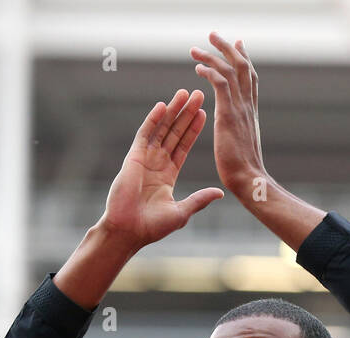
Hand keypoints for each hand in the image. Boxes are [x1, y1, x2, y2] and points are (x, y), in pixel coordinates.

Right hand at [98, 88, 223, 249]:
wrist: (129, 231)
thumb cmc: (152, 226)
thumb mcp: (182, 212)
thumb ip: (200, 199)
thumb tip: (220, 192)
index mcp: (168, 175)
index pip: (183, 146)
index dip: (193, 129)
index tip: (204, 113)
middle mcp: (157, 163)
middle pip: (174, 132)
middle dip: (186, 114)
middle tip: (198, 95)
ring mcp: (145, 158)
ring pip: (161, 129)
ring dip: (173, 111)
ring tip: (184, 94)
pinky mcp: (133, 157)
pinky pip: (144, 134)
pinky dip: (153, 119)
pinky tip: (162, 105)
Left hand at [191, 32, 265, 198]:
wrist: (250, 181)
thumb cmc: (246, 173)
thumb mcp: (245, 146)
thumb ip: (241, 133)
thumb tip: (238, 133)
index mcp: (251, 113)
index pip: (251, 78)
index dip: (244, 59)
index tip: (238, 44)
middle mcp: (248, 106)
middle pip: (243, 67)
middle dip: (228, 48)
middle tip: (215, 35)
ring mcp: (240, 109)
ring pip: (231, 71)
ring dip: (213, 55)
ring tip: (198, 47)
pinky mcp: (229, 115)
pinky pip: (220, 84)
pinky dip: (210, 72)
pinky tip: (198, 68)